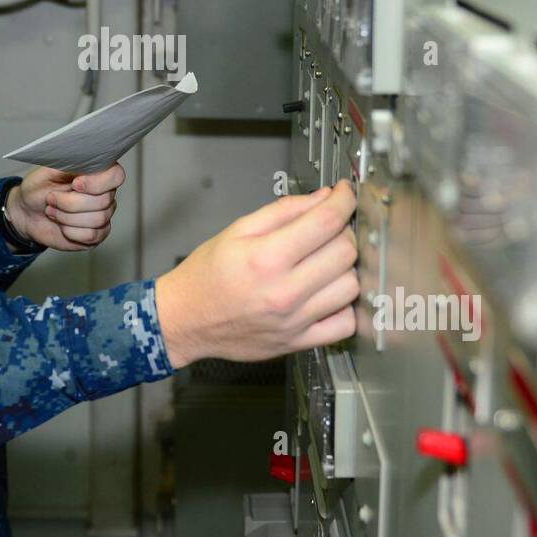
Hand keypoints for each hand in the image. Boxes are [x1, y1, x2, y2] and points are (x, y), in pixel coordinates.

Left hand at [6, 162, 125, 252]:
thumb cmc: (38, 188)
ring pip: (97, 219)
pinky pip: (91, 236)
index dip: (97, 182)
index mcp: (97, 172)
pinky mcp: (97, 234)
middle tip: (51, 198)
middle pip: (103, 201)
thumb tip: (84, 159)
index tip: (75, 184)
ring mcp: (103, 214)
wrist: (28, 212)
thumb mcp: (47, 170)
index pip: (116, 175)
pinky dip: (71, 231)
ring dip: (67, 217)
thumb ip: (68, 163)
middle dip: (70, 202)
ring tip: (52, 210)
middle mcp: (105, 193)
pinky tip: (61, 225)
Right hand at [154, 180, 359, 368]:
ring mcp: (294, 321)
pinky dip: (344, 305)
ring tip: (325, 262)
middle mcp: (283, 291)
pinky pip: (345, 324)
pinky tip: (328, 294)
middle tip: (329, 228)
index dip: (343, 200)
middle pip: (345, 252)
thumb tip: (322, 198)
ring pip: (351, 286)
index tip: (344, 194)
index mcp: (266, 257)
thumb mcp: (238, 230)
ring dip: (345, 267)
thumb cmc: (206, 276)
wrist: (185, 319)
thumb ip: (284, 210)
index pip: (326, 222)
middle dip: (343, 230)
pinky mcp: (298, 342)